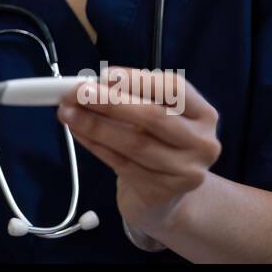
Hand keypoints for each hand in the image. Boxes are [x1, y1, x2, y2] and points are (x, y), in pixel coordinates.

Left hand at [57, 67, 221, 242]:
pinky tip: (77, 132)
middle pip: (153, 117)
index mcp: (203, 114)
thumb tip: (90, 83)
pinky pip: (120, 163)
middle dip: (110, 102)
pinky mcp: (161, 192)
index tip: (105, 74)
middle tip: (78, 92)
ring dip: (94, 124)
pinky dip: (94, 144)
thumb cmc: (156, 143)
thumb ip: (130, 97)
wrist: (164, 197)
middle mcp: (202, 142)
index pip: (174, 89)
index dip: (138, 79)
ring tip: (68, 112)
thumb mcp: (153, 114)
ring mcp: (185, 172)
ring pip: (133, 143)